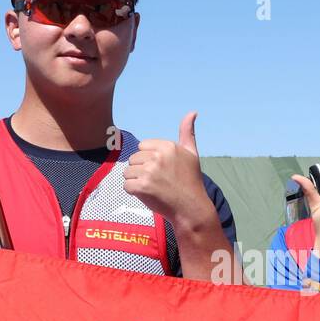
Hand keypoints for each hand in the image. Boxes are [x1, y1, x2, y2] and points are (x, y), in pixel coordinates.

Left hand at [127, 112, 216, 229]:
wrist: (192, 208)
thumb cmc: (191, 181)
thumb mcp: (192, 153)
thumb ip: (187, 132)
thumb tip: (193, 112)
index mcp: (167, 146)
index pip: (142, 147)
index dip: (149, 160)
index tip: (161, 171)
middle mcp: (158, 156)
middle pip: (133, 160)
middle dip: (141, 171)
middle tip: (158, 182)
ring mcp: (149, 172)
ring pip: (128, 172)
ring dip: (136, 181)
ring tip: (152, 188)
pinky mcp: (142, 187)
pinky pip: (126, 186)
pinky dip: (134, 192)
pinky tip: (147, 195)